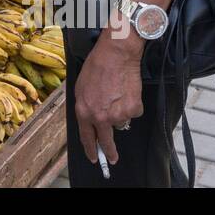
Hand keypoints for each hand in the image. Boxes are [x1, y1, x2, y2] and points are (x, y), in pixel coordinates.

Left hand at [73, 33, 144, 167]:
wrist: (116, 55)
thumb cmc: (97, 66)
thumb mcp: (80, 87)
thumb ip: (85, 107)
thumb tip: (91, 119)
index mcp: (83, 111)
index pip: (86, 136)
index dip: (90, 149)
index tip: (94, 158)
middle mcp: (100, 117)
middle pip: (105, 140)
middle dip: (109, 152)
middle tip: (112, 159)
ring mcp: (118, 115)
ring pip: (121, 122)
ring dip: (120, 113)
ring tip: (117, 94)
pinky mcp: (133, 109)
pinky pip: (133, 112)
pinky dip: (131, 105)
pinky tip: (126, 90)